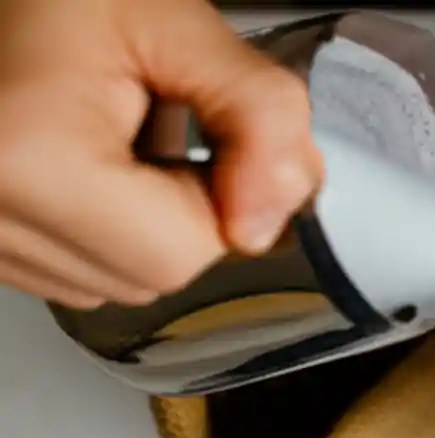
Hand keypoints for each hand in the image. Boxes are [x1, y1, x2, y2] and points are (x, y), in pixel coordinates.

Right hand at [0, 0, 321, 308]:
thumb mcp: (180, 26)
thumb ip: (259, 116)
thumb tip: (273, 221)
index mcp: (29, 163)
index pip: (180, 253)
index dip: (222, 197)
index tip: (200, 130)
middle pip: (150, 276)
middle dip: (183, 209)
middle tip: (152, 123)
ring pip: (117, 283)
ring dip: (143, 222)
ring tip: (111, 135)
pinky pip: (76, 273)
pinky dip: (104, 229)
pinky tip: (87, 162)